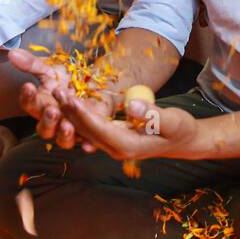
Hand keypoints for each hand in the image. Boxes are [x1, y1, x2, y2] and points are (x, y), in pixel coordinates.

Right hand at [8, 48, 116, 150]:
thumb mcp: (52, 68)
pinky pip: (88, 142)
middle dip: (47, 120)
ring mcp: (72, 129)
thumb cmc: (71, 77)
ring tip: (67, 125)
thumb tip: (11, 54)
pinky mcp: (91, 133)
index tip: (28, 86)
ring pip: (63, 140)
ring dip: (64, 135)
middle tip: (52, 110)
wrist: (100, 80)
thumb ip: (32, 64)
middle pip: (44, 128)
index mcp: (42, 105)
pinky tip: (88, 144)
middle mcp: (55, 120)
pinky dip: (87, 144)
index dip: (27, 97)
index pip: (29, 104)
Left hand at [56, 89, 200, 161]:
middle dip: (69, 111)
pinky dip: (79, 114)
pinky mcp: (112, 138)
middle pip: (86, 130)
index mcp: (128, 146)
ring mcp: (113, 144)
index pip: (98, 129)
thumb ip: (152, 114)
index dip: (82, 113)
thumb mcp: (173, 121)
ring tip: (56, 92)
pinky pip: (91, 127)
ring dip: (70, 112)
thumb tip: (131, 105)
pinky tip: (69, 100)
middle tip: (55, 90)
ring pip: (85, 129)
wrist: (184, 140)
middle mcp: (116, 148)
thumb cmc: (180, 130)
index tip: (69, 98)